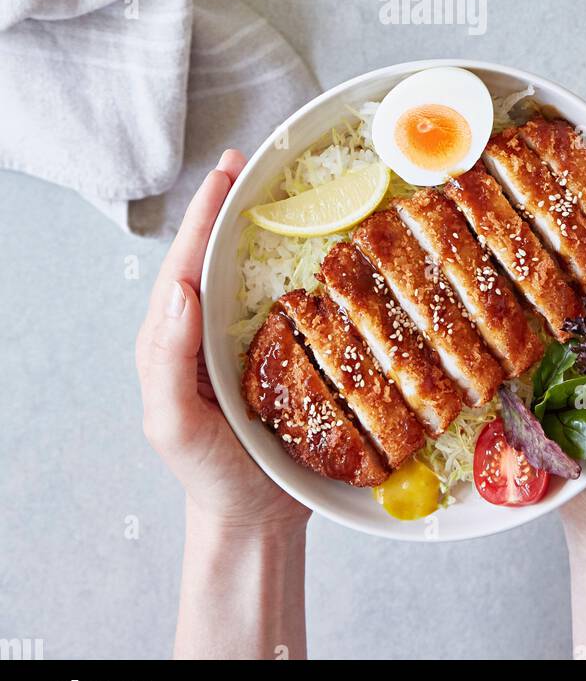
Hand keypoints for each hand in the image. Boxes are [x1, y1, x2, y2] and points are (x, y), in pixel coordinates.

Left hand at [135, 150, 309, 533]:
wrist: (255, 520)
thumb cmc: (210, 475)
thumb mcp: (174, 425)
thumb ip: (165, 361)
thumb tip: (177, 291)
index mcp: (175, 337)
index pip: (187, 261)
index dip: (204, 212)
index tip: (226, 171)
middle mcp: (207, 329)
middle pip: (216, 252)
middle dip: (231, 203)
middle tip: (252, 159)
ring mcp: (244, 340)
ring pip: (251, 271)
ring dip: (265, 225)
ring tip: (284, 183)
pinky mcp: (282, 353)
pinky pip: (289, 300)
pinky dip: (301, 265)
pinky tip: (326, 245)